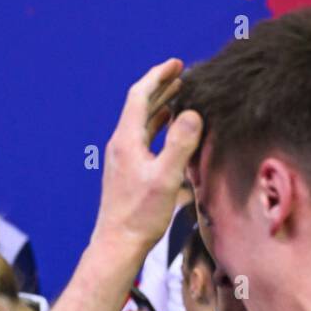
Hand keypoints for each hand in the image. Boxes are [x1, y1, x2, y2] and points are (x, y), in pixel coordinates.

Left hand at [92, 59, 203, 253]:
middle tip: (182, 75)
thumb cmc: (140, 216)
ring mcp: (122, 159)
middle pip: (140, 106)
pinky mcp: (127, 172)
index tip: (176, 64)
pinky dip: (158, 128)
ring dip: (160, 107)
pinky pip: (143, 140)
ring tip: (180, 97)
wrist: (118, 245)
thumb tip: (192, 114)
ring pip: (142, 123)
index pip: (140, 96)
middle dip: (161, 88)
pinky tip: (170, 133)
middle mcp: (121, 146)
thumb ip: (180, 144)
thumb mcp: (166, 178)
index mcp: (126, 141)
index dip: (158, 76)